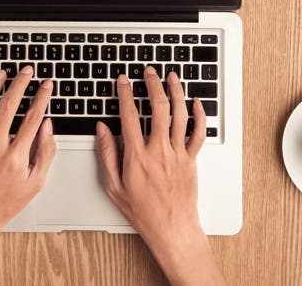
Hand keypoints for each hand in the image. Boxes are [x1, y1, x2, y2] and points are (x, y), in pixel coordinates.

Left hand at [0, 67, 55, 285]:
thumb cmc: (4, 204)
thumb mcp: (35, 184)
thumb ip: (45, 153)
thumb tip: (47, 127)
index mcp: (15, 157)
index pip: (32, 117)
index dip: (42, 97)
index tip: (46, 85)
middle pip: (9, 105)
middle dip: (21, 83)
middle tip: (27, 71)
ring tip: (3, 74)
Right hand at [96, 68, 225, 285]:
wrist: (171, 229)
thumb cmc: (143, 211)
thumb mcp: (114, 186)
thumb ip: (107, 155)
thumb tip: (102, 130)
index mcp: (137, 156)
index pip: (129, 115)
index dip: (125, 94)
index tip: (123, 81)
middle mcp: (159, 150)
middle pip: (157, 108)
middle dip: (152, 84)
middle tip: (148, 72)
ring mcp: (177, 153)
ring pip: (179, 115)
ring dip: (175, 92)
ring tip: (171, 77)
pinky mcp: (191, 159)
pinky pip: (198, 133)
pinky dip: (199, 116)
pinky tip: (195, 103)